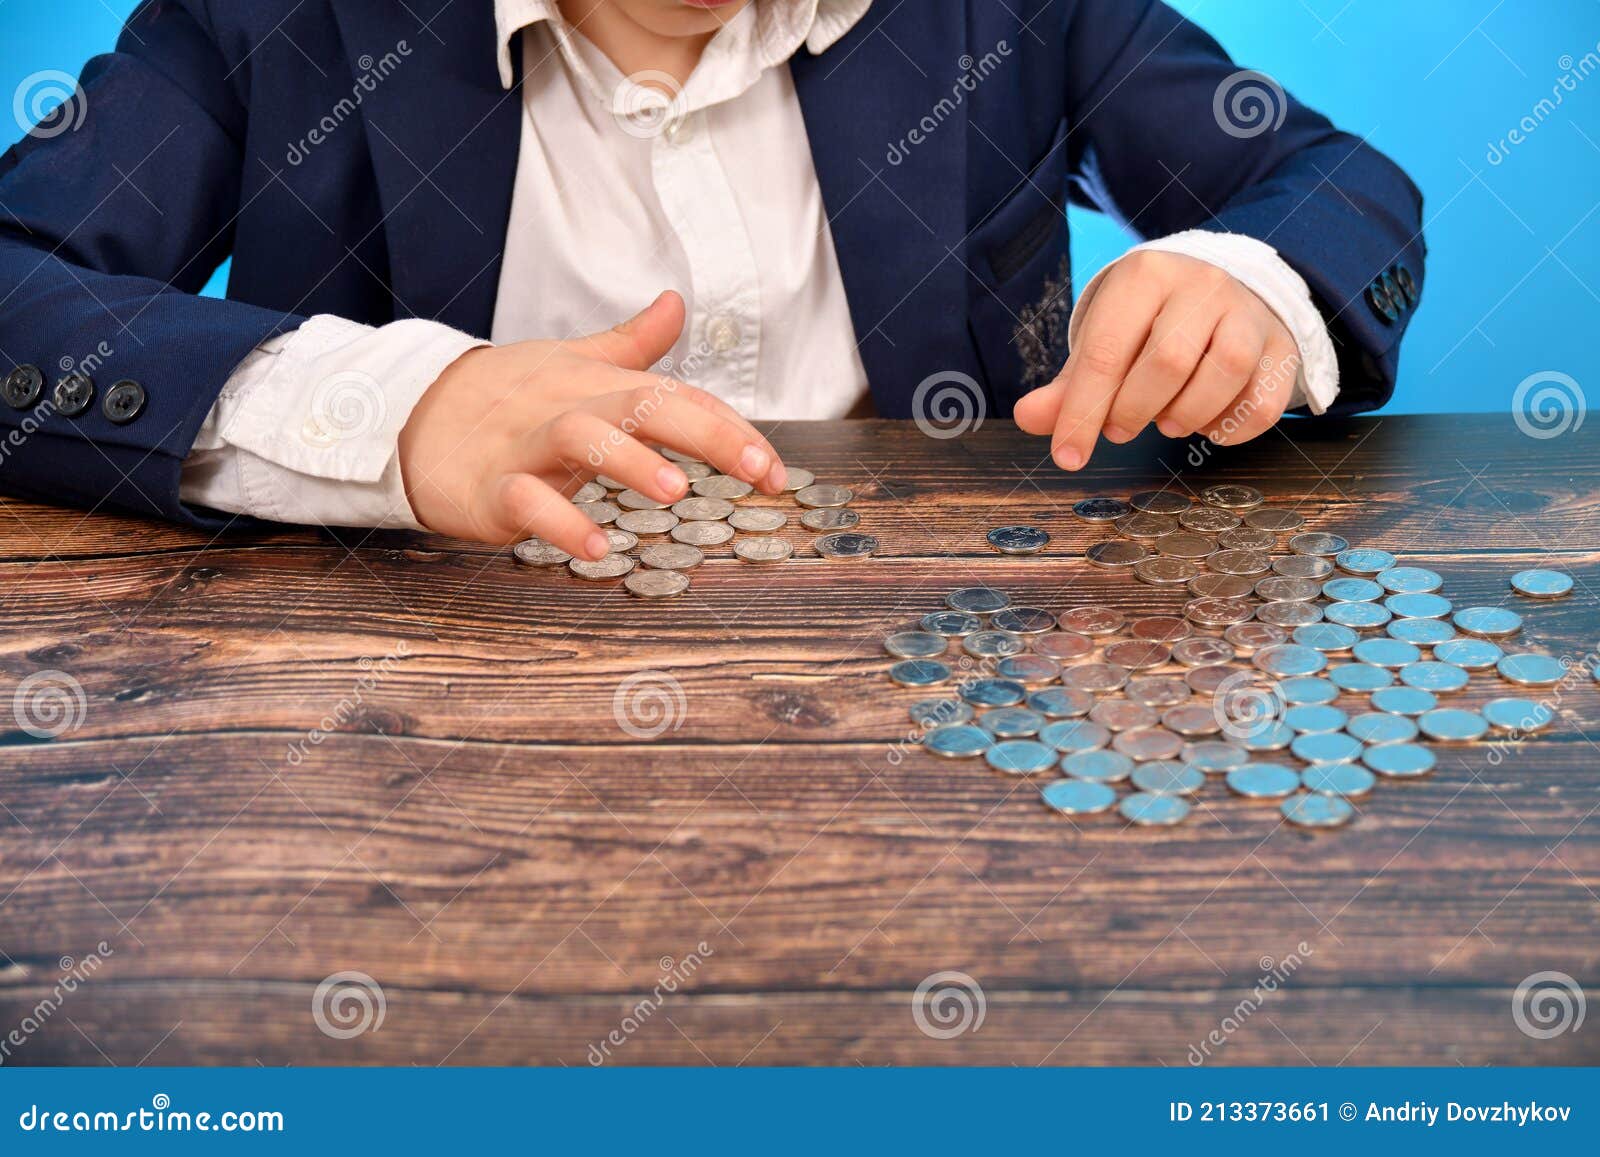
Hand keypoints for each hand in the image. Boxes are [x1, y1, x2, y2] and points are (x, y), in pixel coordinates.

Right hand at [398, 291, 784, 555]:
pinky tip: (595, 546)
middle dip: (707, 434)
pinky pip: (526, 502)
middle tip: (758, 468)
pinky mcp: (491, 487)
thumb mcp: (571, 364)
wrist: (411, 416)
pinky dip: (558, 522)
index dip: (731, 429)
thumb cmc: (505, 398)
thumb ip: (631, 344)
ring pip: (583, 441)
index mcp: (598, 383)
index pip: (677, 398)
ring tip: (677, 491)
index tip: (776, 472)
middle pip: (643, 405)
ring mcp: (528, 445)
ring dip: (631, 462)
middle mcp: (570, 407)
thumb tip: (676, 303)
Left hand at [1013, 251, 1300, 468]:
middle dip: (1134, 409)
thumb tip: (1029, 417)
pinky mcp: (1281, 346)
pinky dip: (1231, 428)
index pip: (1107, 349)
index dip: (1083, 411)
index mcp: (1145, 276)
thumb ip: (1068, 385)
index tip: (1068, 456)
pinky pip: (1264, 399)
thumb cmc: (1148, 325)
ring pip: (1225, 372)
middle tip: (1120, 429)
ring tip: (1165, 422)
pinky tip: (1207, 426)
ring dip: (1187, 415)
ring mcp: (1248, 312)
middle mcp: (1201, 285)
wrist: (1221, 289)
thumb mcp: (1103, 341)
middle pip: (1168, 360)